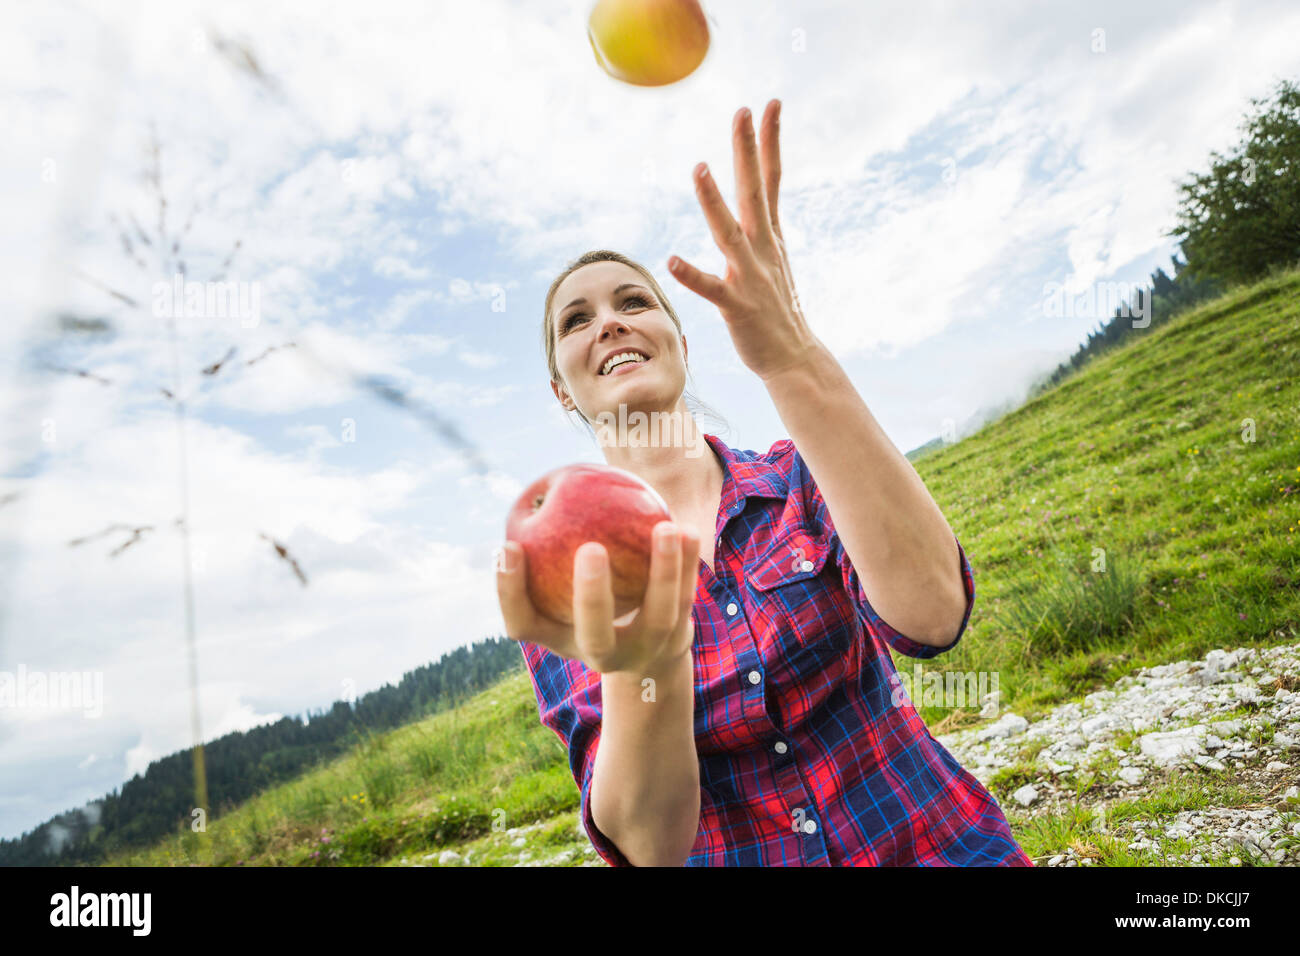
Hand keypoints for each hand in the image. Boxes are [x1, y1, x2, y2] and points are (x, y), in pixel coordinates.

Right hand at [496, 521, 699, 674]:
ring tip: (665, 527)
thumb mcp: (560, 583)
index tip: (507, 545)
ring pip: (659, 618)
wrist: (645, 651)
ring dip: (663, 572)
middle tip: (590, 549)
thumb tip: (536, 493)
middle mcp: (602, 656)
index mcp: (561, 641)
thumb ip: (547, 546)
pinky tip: (688, 528)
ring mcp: (645, 651)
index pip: (524, 624)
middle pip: (596, 636)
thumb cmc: (589, 601)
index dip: (509, 591)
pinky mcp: (679, 639)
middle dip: (592, 599)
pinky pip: (686, 597)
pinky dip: (688, 563)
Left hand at [668, 99, 822, 381]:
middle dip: (747, 150)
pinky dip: (692, 274)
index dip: (769, 141)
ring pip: (729, 232)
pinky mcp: (736, 305)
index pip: (770, 179)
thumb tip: (757, 202)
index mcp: (770, 237)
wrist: (794, 357)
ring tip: (699, 168)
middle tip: (742, 110)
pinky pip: (711, 287)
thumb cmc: (776, 310)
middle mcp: (763, 249)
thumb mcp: (774, 260)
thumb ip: (762, 229)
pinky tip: (673, 259)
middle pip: (753, 191)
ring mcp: (750, 276)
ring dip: (713, 201)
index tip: (769, 104)